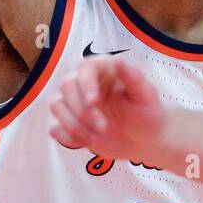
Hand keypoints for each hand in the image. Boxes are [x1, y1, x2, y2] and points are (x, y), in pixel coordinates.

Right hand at [48, 56, 166, 161]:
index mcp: (103, 71)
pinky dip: (67, 137)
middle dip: (83, 110)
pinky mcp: (69, 123)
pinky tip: (85, 142)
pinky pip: (54, 128)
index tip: (94, 102)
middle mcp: (84, 83)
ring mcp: (74, 104)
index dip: (85, 84)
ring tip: (97, 137)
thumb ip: (133, 78)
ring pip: (56, 105)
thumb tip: (119, 60)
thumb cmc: (147, 113)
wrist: (143, 140)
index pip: (84, 68)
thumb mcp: (146, 96)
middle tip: (104, 127)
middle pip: (66, 86)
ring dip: (74, 124)